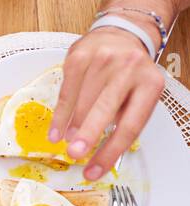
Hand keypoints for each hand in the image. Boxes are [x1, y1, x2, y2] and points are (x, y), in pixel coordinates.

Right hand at [49, 28, 164, 179]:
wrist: (122, 34)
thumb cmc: (130, 74)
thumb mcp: (138, 96)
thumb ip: (124, 121)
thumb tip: (100, 156)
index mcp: (150, 83)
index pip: (130, 125)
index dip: (110, 152)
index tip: (93, 171)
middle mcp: (129, 67)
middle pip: (106, 108)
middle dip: (89, 133)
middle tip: (76, 154)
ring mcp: (104, 59)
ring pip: (84, 99)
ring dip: (73, 125)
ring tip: (67, 142)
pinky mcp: (80, 55)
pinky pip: (67, 90)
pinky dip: (60, 114)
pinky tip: (56, 130)